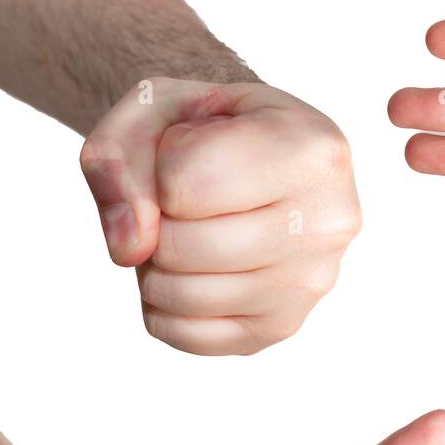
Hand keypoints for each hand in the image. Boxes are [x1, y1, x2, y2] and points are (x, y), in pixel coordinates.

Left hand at [80, 78, 359, 354]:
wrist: (256, 158)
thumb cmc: (207, 130)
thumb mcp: (152, 108)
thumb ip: (117, 161)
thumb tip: (129, 249)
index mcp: (313, 149)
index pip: (184, 182)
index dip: (159, 166)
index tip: (194, 149)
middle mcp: (328, 222)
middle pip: (182, 246)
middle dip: (156, 223)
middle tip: (182, 200)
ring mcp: (310, 283)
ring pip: (182, 296)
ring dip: (155, 266)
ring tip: (186, 232)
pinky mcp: (283, 326)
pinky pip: (186, 336)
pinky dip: (165, 307)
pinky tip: (190, 272)